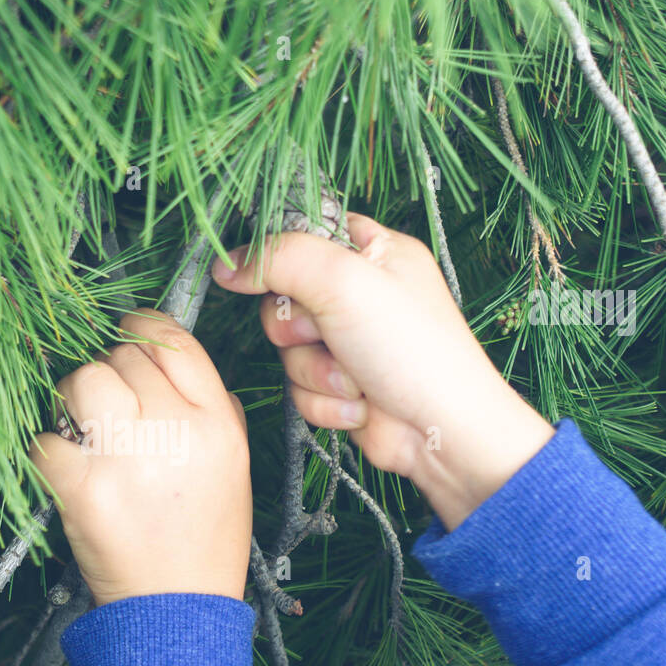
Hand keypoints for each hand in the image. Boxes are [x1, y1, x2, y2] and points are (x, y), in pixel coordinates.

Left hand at [30, 310, 251, 605]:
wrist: (178, 609)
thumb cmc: (202, 541)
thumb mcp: (232, 466)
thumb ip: (208, 408)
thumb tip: (162, 359)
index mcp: (216, 424)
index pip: (174, 342)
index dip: (142, 328)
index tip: (127, 334)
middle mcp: (175, 432)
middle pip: (122, 357)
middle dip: (108, 376)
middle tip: (107, 411)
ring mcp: (127, 458)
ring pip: (83, 380)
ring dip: (74, 400)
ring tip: (85, 431)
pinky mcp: (83, 488)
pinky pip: (47, 438)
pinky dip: (49, 452)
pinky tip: (69, 472)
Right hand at [212, 213, 554, 530]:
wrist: (440, 431)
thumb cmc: (413, 349)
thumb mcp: (344, 281)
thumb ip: (279, 259)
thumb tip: (226, 264)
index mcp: (373, 251)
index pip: (305, 233)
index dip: (281, 256)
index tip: (272, 276)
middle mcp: (359, 294)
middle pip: (281, 298)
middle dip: (298, 328)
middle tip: (326, 333)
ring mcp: (348, 342)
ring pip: (287, 350)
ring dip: (314, 371)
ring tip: (355, 379)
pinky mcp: (340, 385)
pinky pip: (298, 388)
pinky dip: (324, 401)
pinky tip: (359, 404)